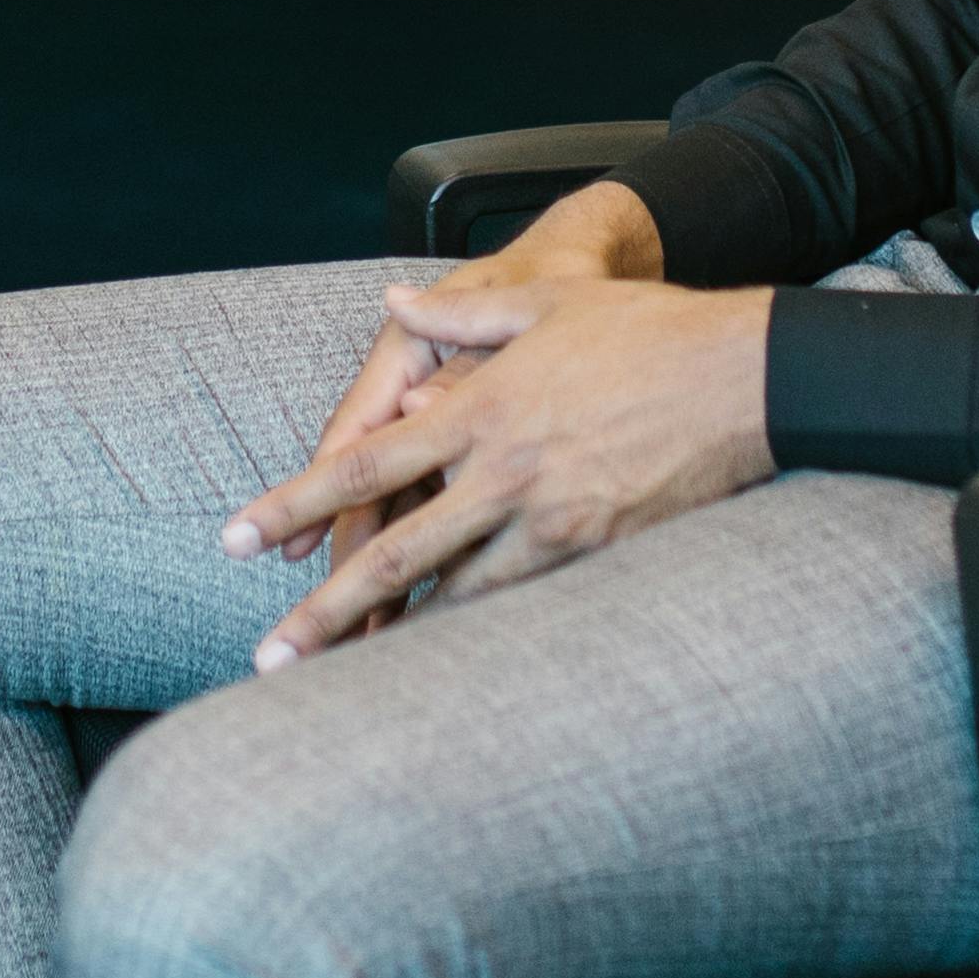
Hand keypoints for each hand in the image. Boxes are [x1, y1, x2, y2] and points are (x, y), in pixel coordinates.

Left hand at [236, 179, 662, 636]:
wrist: (743, 376)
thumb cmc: (645, 330)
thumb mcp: (542, 304)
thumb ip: (456, 315)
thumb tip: (392, 301)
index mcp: (478, 409)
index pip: (364, 466)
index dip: (295, 505)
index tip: (235, 538)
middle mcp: (503, 472)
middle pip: (394, 555)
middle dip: (324, 613)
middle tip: (269, 658)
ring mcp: (550, 520)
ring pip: (455, 595)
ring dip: (396, 635)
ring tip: (344, 675)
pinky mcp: (596, 550)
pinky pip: (521, 599)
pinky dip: (476, 628)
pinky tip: (444, 657)